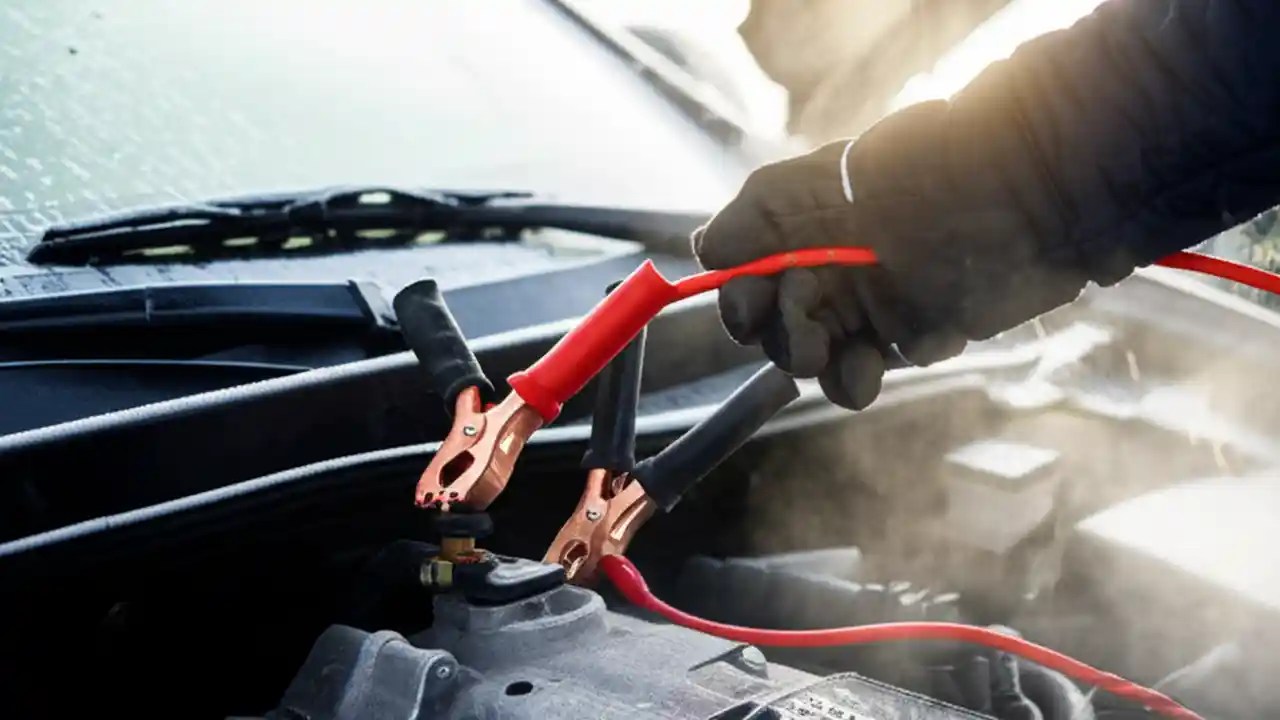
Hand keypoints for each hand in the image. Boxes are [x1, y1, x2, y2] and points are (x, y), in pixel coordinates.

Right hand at [693, 102, 1088, 409]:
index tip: (752, 303)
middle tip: (807, 319)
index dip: (739, 300)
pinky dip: (853, 381)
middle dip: (777, 332)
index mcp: (799, 228)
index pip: (744, 279)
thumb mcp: (813, 182)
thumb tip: (705, 252)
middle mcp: (826, 267)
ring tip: (833, 347)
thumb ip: (752, 218)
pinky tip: (871, 366)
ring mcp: (865, 305)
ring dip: (808, 360)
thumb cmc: (916, 174)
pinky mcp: (907, 336)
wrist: (1018, 197)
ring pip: (809, 358)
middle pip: (770, 326)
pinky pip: (859, 376)